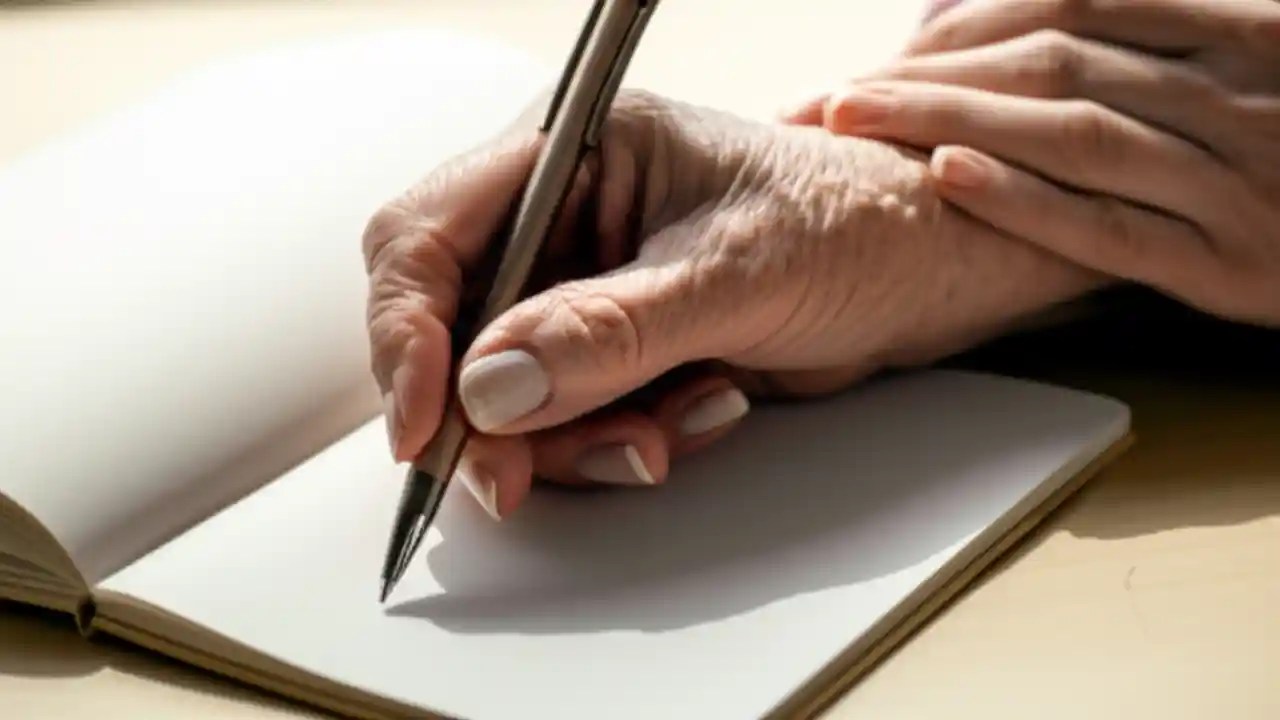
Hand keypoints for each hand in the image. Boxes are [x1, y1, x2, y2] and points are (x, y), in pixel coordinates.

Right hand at [363, 89, 1098, 519]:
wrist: (920, 269)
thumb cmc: (849, 223)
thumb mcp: (734, 272)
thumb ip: (610, 329)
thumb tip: (491, 385)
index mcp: (571, 152)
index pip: (427, 234)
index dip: (406, 332)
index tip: (426, 422)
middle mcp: (559, 219)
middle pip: (448, 328)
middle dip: (487, 412)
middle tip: (518, 474)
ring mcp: (581, 288)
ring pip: (503, 392)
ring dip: (568, 438)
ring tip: (663, 433)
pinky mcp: (610, 348)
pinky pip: (565, 419)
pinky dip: (613, 441)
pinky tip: (694, 417)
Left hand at [784, 0, 1279, 325]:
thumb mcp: (1251, 53)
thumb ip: (1150, 21)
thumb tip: (990, 5)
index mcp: (1247, 22)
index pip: (1074, 2)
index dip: (967, 23)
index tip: (888, 51)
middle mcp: (1238, 92)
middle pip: (1054, 62)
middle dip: (929, 76)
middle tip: (833, 95)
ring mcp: (1235, 180)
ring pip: (1071, 136)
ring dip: (949, 123)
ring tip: (856, 121)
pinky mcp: (1230, 265)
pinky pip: (1111, 227)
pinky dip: (1027, 202)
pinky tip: (952, 182)